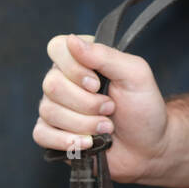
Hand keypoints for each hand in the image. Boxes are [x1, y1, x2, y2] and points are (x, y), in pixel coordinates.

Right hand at [33, 33, 169, 183]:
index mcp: (83, 59)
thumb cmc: (144, 107)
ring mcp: (57, 107)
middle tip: (110, 108)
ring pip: (48, 111)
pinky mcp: (53, 133)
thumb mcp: (134, 74)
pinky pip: (41, 134)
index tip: (97, 83)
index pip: (57, 48)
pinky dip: (65, 141)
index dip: (74, 69)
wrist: (148, 147)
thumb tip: (72, 40)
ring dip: (83, 124)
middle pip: (51, 84)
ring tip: (106, 127)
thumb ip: (104, 55)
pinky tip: (86, 143)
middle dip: (86, 103)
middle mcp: (65, 80)